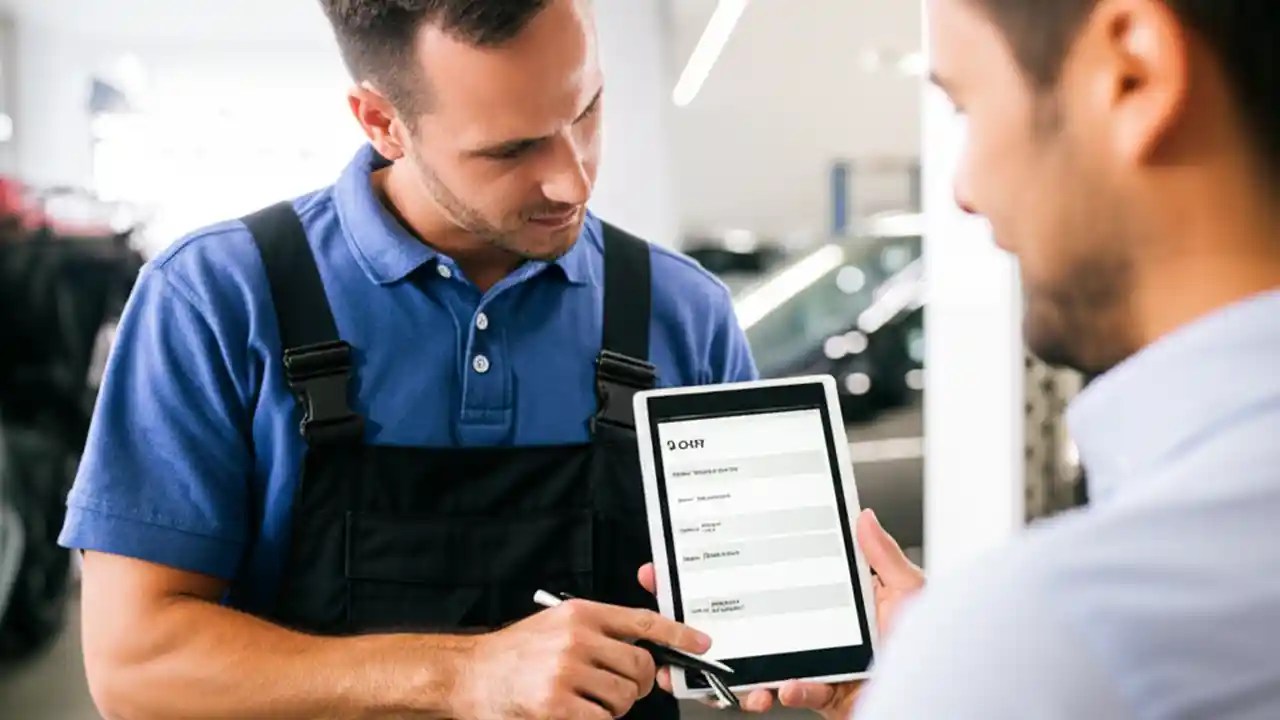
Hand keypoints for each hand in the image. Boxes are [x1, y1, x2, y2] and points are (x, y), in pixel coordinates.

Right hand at [452, 597, 711, 719]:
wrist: (471, 676)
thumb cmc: (516, 653)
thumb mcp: (558, 625)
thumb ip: (600, 631)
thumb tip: (646, 648)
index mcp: (580, 613)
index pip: (642, 621)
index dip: (677, 635)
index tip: (700, 644)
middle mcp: (576, 639)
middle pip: (640, 664)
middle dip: (639, 683)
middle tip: (622, 688)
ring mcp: (566, 674)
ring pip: (624, 696)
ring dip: (615, 706)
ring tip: (588, 701)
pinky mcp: (557, 707)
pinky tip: (577, 712)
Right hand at [639, 509, 923, 716]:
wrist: (947, 696)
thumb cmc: (935, 645)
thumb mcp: (910, 592)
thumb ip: (884, 558)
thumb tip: (863, 515)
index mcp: (835, 600)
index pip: (778, 577)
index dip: (741, 569)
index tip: (702, 559)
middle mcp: (821, 631)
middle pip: (758, 620)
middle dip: (715, 619)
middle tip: (679, 609)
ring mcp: (819, 664)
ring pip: (764, 663)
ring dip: (740, 667)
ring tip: (722, 665)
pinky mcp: (825, 697)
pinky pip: (797, 694)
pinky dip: (788, 692)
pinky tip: (785, 686)